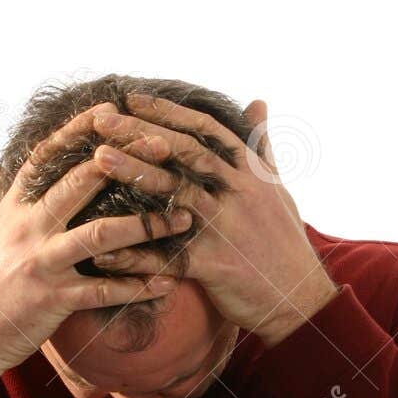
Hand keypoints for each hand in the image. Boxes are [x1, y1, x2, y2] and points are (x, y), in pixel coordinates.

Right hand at [0, 105, 190, 397]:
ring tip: (184, 218)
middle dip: (126, 162)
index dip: (78, 131)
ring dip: (147, 225)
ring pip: (101, 234)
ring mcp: (41, 263)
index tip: (111, 110)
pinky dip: (139, 286)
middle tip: (165, 148)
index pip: (47, 157)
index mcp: (14, 207)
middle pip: (80, 183)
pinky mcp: (54, 299)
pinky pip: (105, 291)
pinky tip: (168, 282)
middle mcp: (27, 228)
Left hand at [86, 94, 337, 346]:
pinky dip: (136, 255)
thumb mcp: (276, 186)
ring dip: (136, 174)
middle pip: (186, 153)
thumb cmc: (283, 240)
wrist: (299, 298)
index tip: (132, 99)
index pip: (207, 130)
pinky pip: (169, 257)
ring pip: (177, 194)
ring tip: (98, 159)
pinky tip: (103, 250)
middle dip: (142, 133)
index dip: (169, 112)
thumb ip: (261, 145)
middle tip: (102, 120)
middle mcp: (239, 193)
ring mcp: (227, 228)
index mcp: (250, 173)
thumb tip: (258, 103)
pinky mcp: (216, 265)